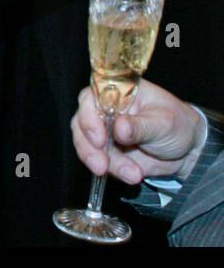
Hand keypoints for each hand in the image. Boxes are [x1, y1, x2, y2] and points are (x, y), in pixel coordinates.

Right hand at [71, 79, 206, 184]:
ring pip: (86, 146)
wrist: (187, 151)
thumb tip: (119, 128)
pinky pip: (99, 161)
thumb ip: (140, 126)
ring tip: (133, 174)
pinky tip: (133, 175)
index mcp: (116, 92)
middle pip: (81, 123)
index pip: (90, 98)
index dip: (88, 117)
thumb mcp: (163, 123)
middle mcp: (104, 109)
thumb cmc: (177, 125)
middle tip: (102, 165)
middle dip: (89, 147)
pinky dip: (115, 171)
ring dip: (105, 163)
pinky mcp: (106, 151)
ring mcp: (103, 130)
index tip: (98, 139)